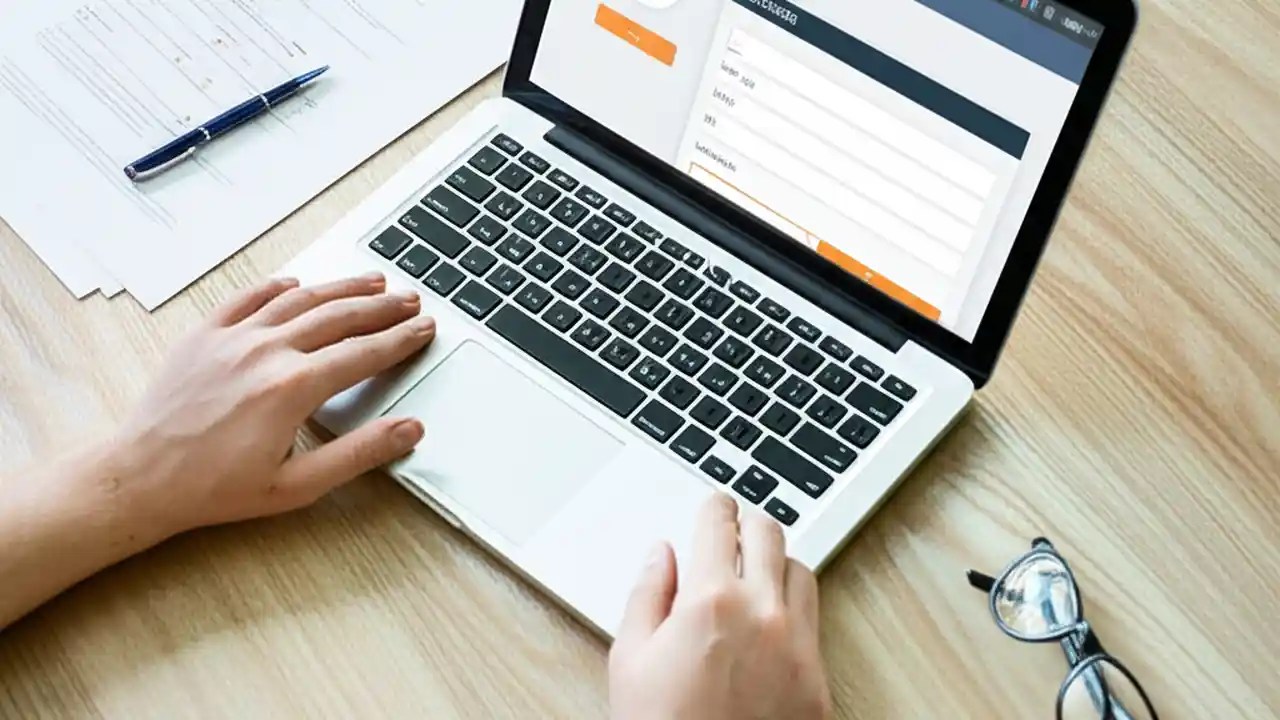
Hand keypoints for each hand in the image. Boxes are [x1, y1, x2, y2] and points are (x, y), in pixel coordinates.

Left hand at [112, 273, 433, 539]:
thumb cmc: (216, 488)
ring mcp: (233, 337)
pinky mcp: (205, 335)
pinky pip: (248, 298)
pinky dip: (278, 287)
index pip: (365, 353)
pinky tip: (297, 283)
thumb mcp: (298, 486)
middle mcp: (267, 351)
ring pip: (300, 299)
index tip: (425, 329)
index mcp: (294, 387)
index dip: (402, 339)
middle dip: (382, 307)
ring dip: (341, 288)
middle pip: (340, 317)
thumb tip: (409, 429)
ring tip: (373, 282)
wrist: (141, 477)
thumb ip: (359, 453)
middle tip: (411, 300)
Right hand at [608, 494, 831, 719]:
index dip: (715, 506)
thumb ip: (646, 595)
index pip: (720, 523)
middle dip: (748, 524)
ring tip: (753, 576)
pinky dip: (792, 608)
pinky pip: (814, 620)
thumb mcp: (628, 660)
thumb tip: (661, 554)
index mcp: (710, 600)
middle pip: (769, 533)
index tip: (714, 504)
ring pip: (800, 571)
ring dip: (776, 563)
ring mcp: (797, 645)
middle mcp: (762, 612)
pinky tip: (770, 623)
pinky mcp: (819, 679)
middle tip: (733, 532)